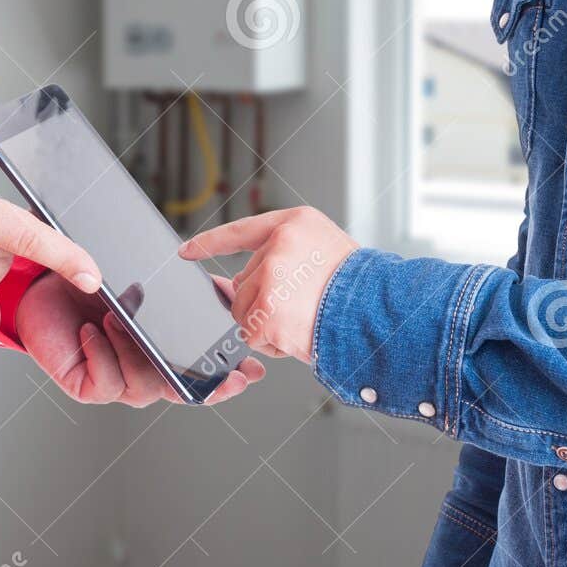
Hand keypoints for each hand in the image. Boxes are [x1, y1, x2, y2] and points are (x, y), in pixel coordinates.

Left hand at [16, 272, 266, 406]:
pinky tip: (91, 331)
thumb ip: (182, 288)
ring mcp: (117, 380)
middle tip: (229, 376)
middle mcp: (143, 370)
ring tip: (115, 317)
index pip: (200, 371)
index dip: (225, 378)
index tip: (251, 372)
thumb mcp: (143, 281)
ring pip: (144, 386)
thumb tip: (229, 290)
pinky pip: (106, 383)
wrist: (42, 282)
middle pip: (181, 390)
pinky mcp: (88, 385)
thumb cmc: (92, 282)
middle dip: (208, 387)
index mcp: (161, 350)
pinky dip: (102, 355)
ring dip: (132, 349)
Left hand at [180, 207, 357, 363]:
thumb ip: (284, 256)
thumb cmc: (359, 286)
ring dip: (265, 323)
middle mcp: (277, 246)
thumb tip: (237, 281)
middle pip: (243, 282)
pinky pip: (253, 334)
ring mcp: (270, 279)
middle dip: (261, 301)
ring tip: (301, 319)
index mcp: (293, 224)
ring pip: (243, 310)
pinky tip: (297, 334)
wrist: (379, 311)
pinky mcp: (267, 312)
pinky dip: (271, 343)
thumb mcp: (325, 249)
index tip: (187, 251)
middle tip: (297, 306)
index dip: (210, 242)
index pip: (241, 231)